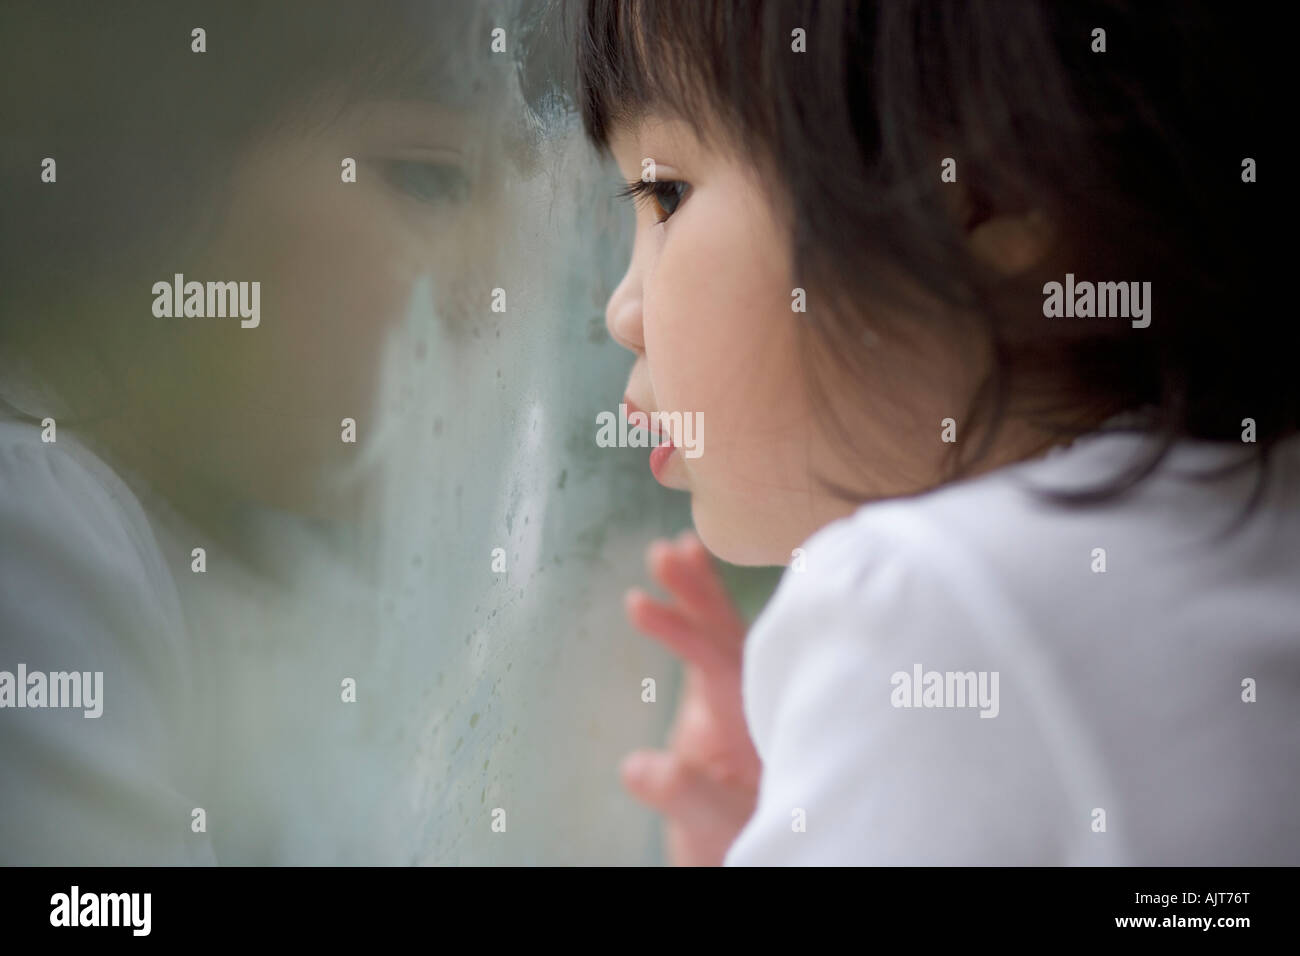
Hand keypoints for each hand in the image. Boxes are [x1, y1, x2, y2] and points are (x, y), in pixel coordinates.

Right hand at [620, 530, 761, 865]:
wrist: (747, 852)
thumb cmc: (741, 838)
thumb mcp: (715, 824)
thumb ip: (684, 793)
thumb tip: (636, 765)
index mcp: (757, 723)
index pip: (722, 663)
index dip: (682, 631)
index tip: (637, 605)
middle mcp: (751, 703)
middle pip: (730, 635)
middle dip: (699, 592)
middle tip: (666, 549)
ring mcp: (735, 702)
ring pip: (725, 635)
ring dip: (699, 593)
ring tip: (672, 549)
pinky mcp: (718, 707)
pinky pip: (713, 650)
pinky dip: (698, 616)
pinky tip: (682, 585)